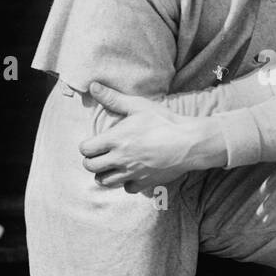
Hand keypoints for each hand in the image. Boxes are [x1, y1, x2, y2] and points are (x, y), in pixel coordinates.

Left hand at [79, 82, 220, 191]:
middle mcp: (120, 158)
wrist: (189, 142)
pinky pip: (127, 188)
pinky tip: (131, 173)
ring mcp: (131, 173)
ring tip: (111, 166)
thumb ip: (113, 98)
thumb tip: (92, 86)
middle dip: (91, 161)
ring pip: (105, 182)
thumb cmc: (164, 121)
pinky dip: (126, 183)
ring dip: (104, 174)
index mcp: (115, 139)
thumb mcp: (138, 105)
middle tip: (100, 155)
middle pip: (90, 167)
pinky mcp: (144, 182)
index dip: (87, 146)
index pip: (86, 149)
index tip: (94, 143)